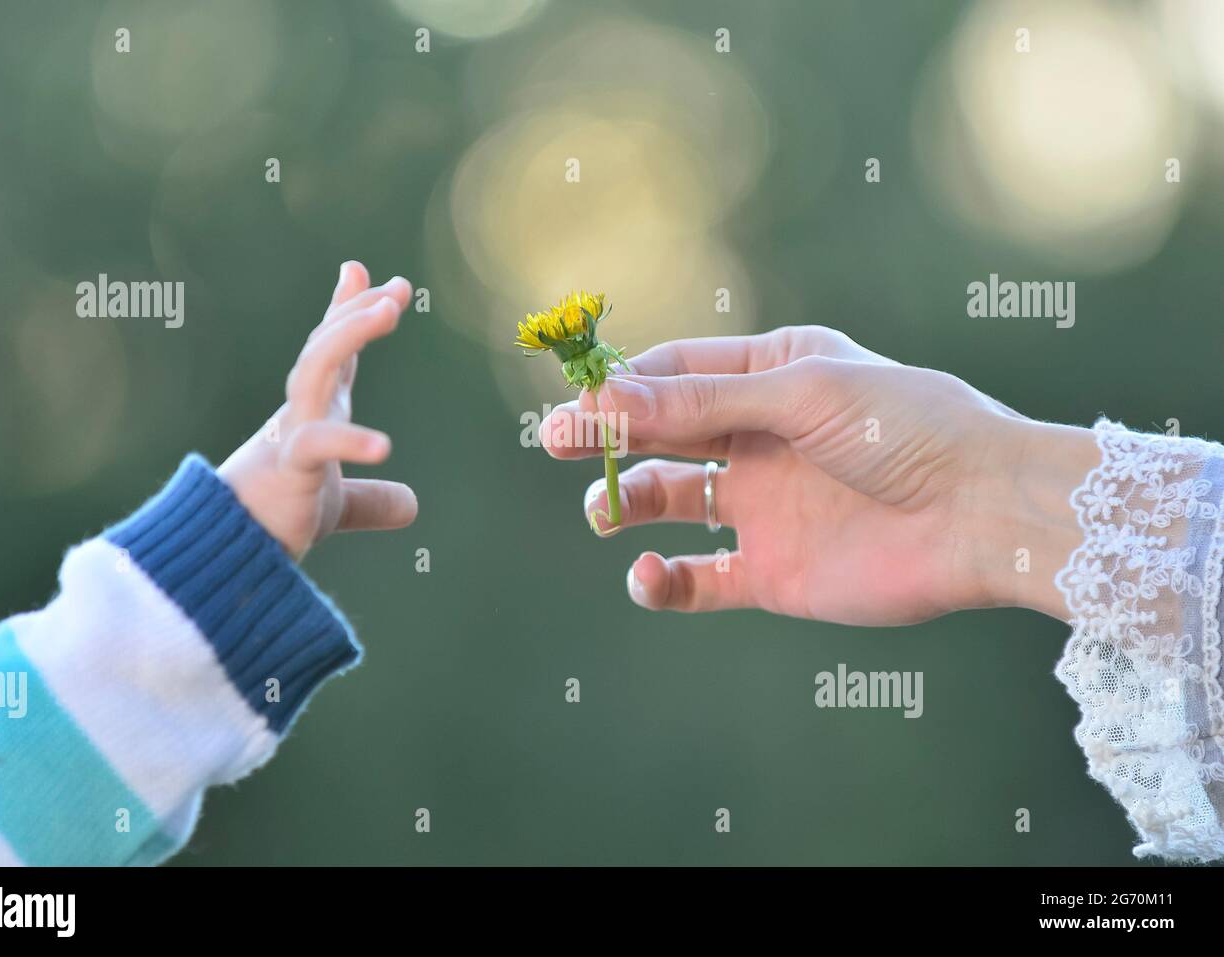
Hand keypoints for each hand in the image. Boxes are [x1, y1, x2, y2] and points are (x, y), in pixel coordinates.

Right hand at [218, 261, 417, 559]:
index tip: (379, 284)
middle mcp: (302, 415)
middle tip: (396, 290)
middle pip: (325, 349)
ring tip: (388, 310)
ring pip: (315, 372)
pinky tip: (383, 447)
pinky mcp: (287, 472)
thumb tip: (411, 506)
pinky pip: (316, 446)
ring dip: (348, 334)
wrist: (229, 556)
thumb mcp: (333, 509)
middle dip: (356, 313)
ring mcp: (291, 437)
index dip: (352, 316)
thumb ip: (369, 501)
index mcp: (314, 415)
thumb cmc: (273, 522)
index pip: (335, 356)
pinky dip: (348, 442)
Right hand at [541, 326, 1098, 622]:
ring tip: (601, 510)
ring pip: (671, 502)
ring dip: (627, 502)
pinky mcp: (772, 573)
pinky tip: (649, 574)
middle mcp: (763, 438)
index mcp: (775, 375)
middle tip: (554, 441)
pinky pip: (699, 581)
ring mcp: (766, 506)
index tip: (578, 402)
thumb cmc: (906, 429)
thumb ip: (698, 405)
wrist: (983, 516)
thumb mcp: (799, 396)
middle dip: (608, 436)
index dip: (623, 386)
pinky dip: (664, 582)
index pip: (676, 373)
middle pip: (662, 433)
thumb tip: (602, 402)